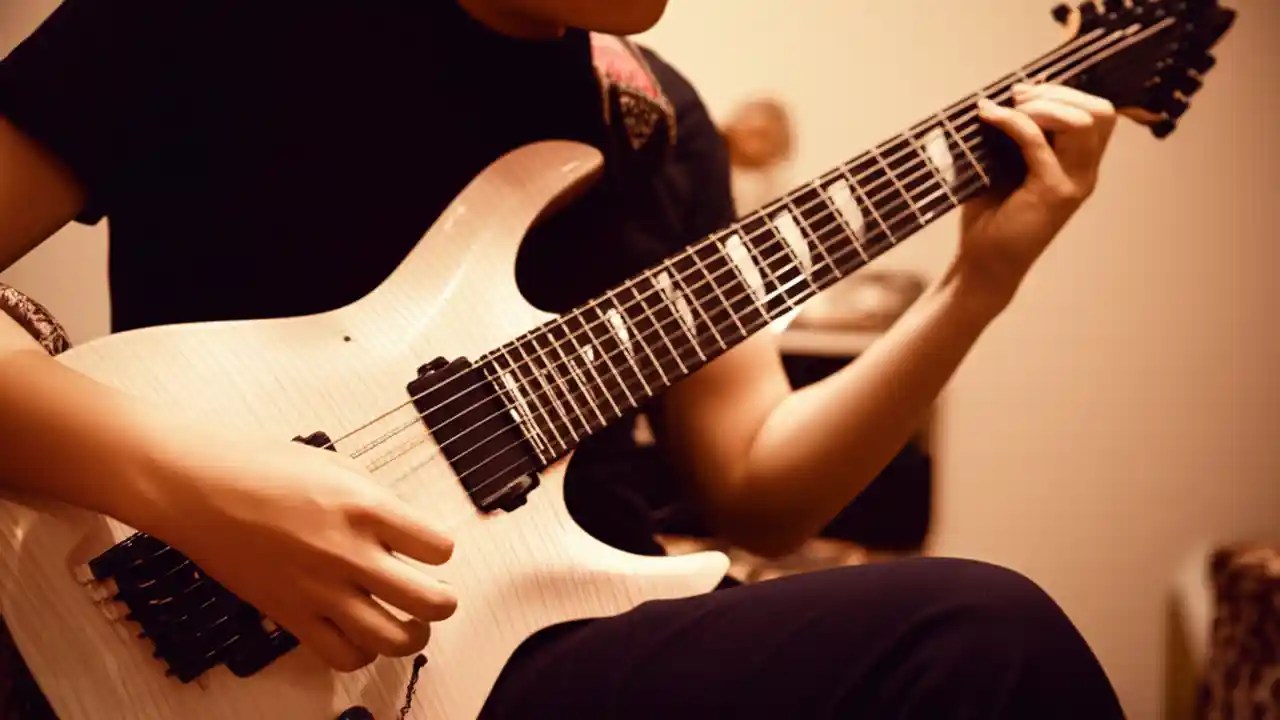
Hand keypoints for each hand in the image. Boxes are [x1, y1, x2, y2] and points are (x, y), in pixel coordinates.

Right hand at [130, 428, 456, 671]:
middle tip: (436, 595)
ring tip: (409, 623)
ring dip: (412, 635)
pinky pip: (343, 655)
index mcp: (366, 508)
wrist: (202, 487)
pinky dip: (362, 652)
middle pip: (430, 601)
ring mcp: (320, 589)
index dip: (441, 550)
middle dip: (443, 602)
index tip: (431, 550)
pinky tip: (362, 634)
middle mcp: (349, 553)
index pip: (439, 547)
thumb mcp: (342, 468)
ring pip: (394, 639)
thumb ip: (382, 503)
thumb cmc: (265, 469)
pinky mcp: (292, 615)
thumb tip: (412, 533)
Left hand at [958, 83, 1116, 308]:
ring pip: (1083, 122)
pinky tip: (988, 117)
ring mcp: (1073, 183)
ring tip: (1008, 107)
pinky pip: (1038, 143)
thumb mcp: (1006, 166)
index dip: (1065, 92)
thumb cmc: (990, 216)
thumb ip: (1017, 135)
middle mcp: (1086, 173)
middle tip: (1018, 97)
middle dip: (1058, 92)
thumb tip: (1007, 94)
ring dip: (1042, 105)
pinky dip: (1012, 123)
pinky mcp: (1051, 193)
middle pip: (1101, 112)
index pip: (1099, 114)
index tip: (1025, 93)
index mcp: (1080, 165)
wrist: (982, 263)